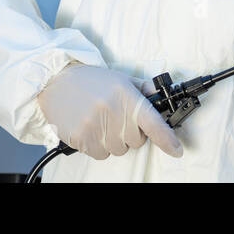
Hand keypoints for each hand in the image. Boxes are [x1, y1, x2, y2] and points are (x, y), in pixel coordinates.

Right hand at [37, 63, 183, 159]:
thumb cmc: (90, 80)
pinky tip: (90, 128)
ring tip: (101, 121)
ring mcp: (96, 126)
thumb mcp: (120, 78)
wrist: (56, 81)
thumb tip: (160, 95)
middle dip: (130, 133)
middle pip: (136, 141)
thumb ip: (142, 89)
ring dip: (113, 140)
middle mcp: (112, 111)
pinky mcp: (81, 138)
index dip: (167, 139)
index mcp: (126, 95)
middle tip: (116, 117)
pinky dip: (98, 146)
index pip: (152, 122)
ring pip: (118, 150)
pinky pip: (100, 154)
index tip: (177, 150)